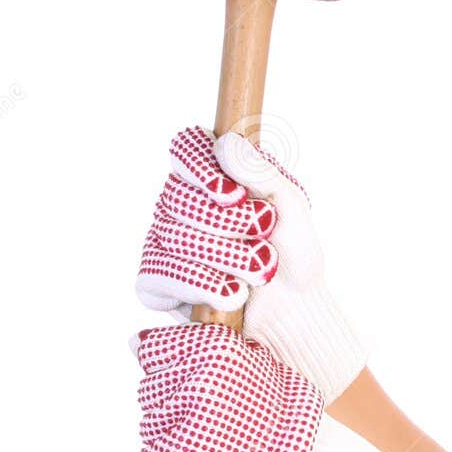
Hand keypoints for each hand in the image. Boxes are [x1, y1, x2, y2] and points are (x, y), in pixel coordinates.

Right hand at [136, 127, 365, 400]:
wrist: (295, 309)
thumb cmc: (293, 253)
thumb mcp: (291, 207)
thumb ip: (261, 172)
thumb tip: (223, 143)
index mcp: (215, 176)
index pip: (184, 148)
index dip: (200, 168)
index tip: (234, 194)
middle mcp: (182, 204)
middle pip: (177, 195)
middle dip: (228, 225)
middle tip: (264, 238)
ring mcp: (165, 241)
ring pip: (171, 237)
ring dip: (226, 258)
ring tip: (260, 272)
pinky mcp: (158, 282)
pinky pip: (156, 275)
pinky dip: (201, 285)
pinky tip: (232, 294)